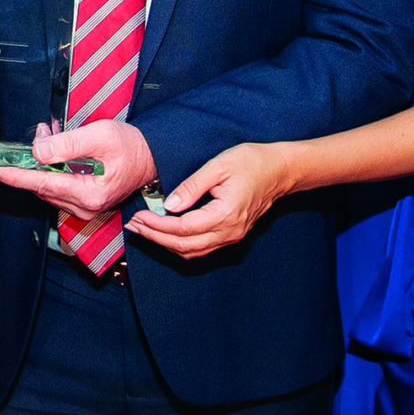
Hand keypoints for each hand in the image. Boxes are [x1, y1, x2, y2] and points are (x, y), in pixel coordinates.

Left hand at [0, 120, 155, 215]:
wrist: (152, 157)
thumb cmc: (131, 146)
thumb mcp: (100, 136)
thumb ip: (67, 144)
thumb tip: (37, 152)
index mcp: (90, 194)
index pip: (42, 184)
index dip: (15, 177)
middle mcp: (85, 206)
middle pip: (42, 187)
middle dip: (29, 163)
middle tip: (33, 136)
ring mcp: (85, 208)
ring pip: (48, 188)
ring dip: (40, 166)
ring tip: (47, 137)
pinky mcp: (84, 203)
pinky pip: (57, 189)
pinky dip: (50, 171)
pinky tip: (54, 153)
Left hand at [125, 143, 294, 258]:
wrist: (279, 170)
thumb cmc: (251, 162)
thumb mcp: (218, 166)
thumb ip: (192, 186)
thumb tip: (169, 205)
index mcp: (225, 214)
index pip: (183, 228)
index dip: (157, 226)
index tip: (139, 217)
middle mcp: (229, 231)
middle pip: (184, 245)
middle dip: (155, 238)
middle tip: (134, 226)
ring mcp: (232, 236)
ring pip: (193, 252)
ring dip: (166, 244)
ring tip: (144, 231)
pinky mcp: (232, 234)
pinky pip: (202, 248)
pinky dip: (181, 245)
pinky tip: (166, 234)